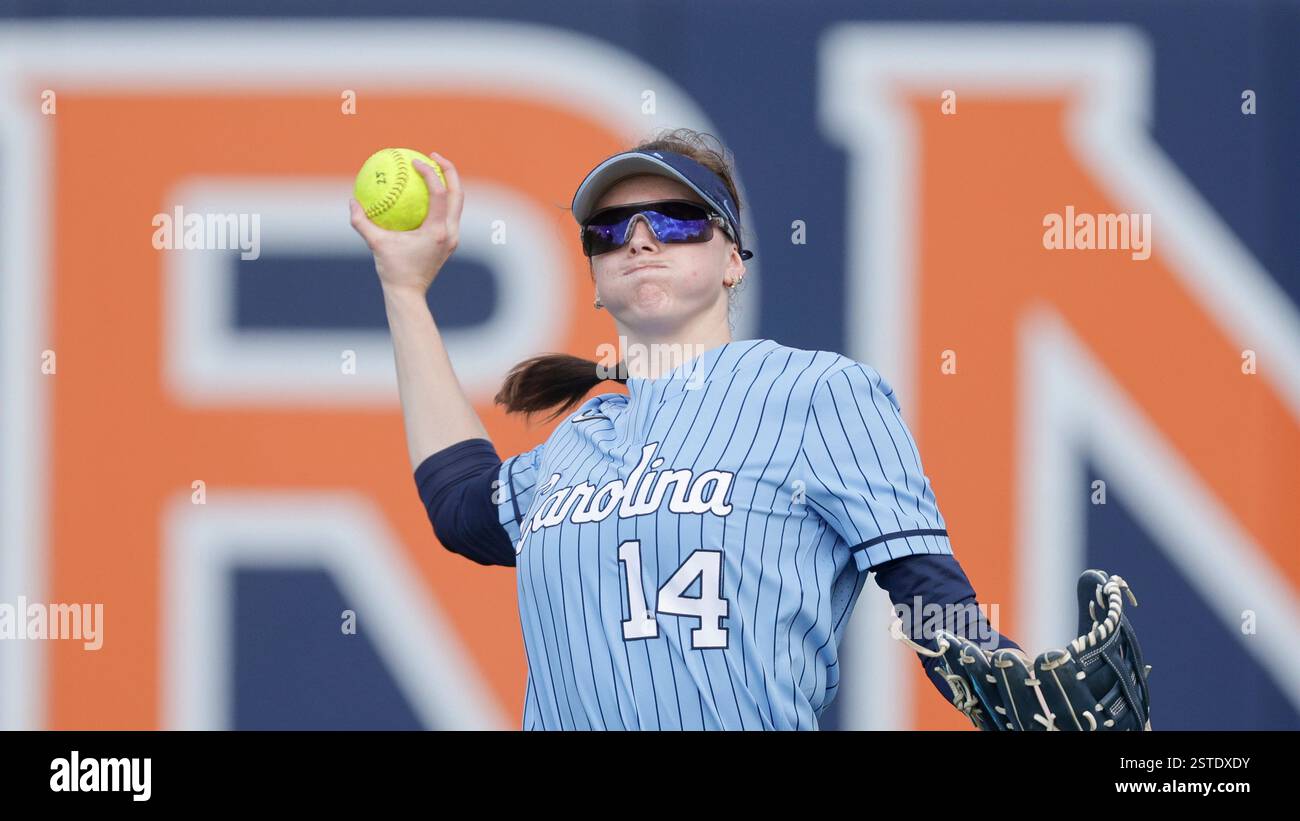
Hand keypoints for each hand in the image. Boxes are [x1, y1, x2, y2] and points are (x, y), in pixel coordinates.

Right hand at [348, 151, 463, 295]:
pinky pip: (448, 214)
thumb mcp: (376, 245)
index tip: (415, 161)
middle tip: (433, 155)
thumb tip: (352, 201)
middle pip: (458, 194)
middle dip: (449, 171)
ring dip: (447, 184)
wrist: (409, 295)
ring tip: (432, 169)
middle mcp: (450, 233)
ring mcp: (452, 238)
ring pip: (457, 204)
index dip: (430, 173)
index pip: (439, 194)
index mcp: (437, 232)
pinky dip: (440, 200)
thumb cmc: (393, 271)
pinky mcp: (448, 242)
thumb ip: (362, 223)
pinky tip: (423, 192)